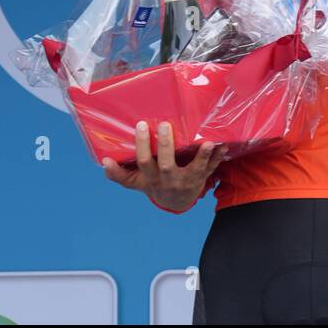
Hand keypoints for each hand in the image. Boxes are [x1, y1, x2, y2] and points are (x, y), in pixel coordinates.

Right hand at [102, 120, 225, 211]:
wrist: (176, 202)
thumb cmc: (154, 184)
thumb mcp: (136, 183)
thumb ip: (119, 175)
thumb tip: (104, 161)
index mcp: (152, 179)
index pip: (144, 162)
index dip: (142, 145)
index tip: (142, 125)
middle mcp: (169, 180)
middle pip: (167, 164)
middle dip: (166, 146)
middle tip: (165, 125)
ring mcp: (187, 180)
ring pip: (195, 169)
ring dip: (202, 156)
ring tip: (207, 142)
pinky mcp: (202, 178)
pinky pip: (212, 168)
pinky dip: (218, 157)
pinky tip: (223, 145)